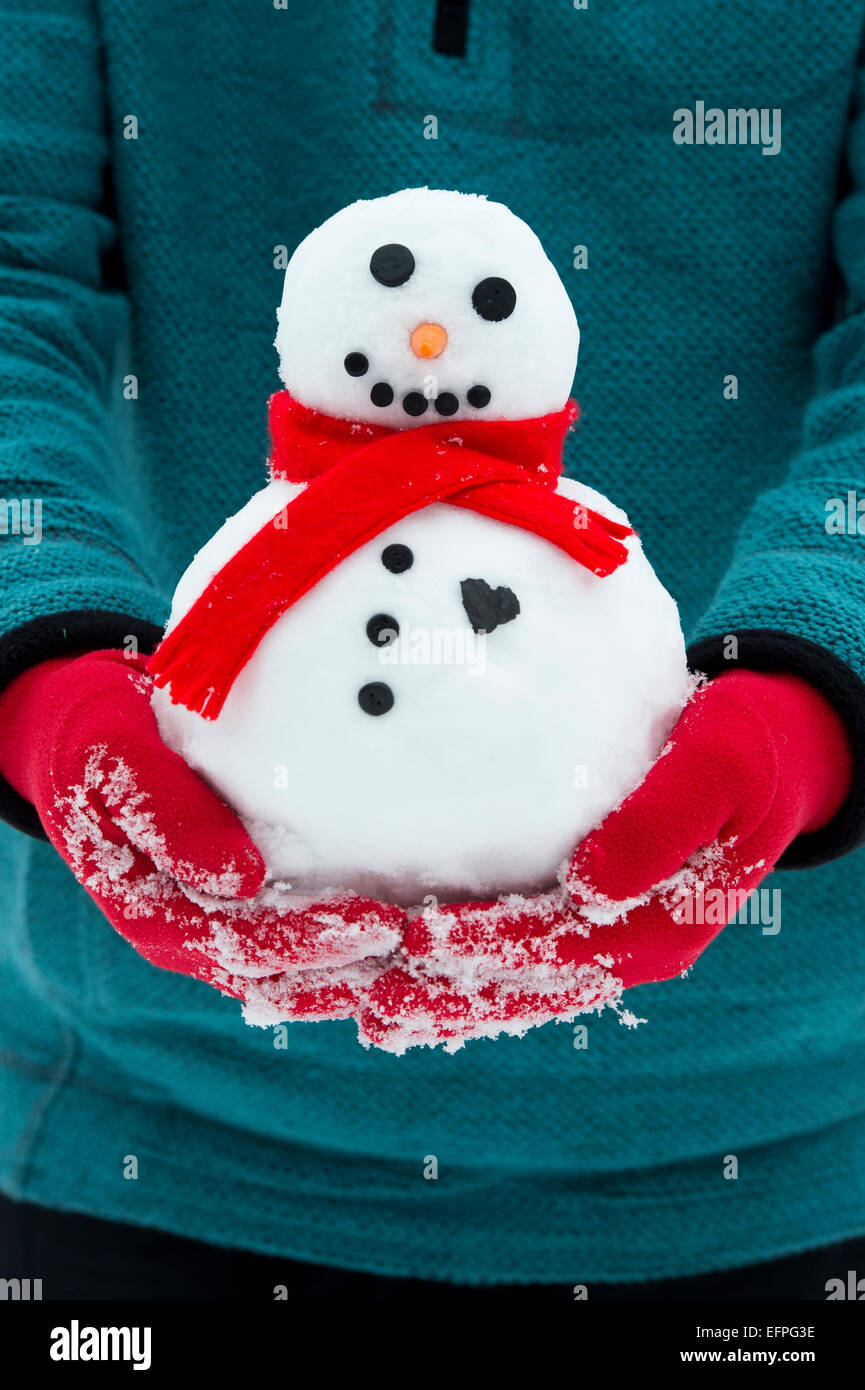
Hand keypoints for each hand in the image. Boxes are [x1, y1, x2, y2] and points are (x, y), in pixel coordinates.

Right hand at [0, 650, 403, 997]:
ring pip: (296, 977)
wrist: (89, 738)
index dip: (311, 940)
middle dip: (354, 962)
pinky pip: (300, 951)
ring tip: (433, 950)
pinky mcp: (243, 913)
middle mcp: (187, 938)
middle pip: (281, 974)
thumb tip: (236, 878)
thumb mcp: (117, 761)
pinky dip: (351, 954)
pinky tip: (410, 938)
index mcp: (153, 913)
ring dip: (361, 972)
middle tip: (427, 937)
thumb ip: (166, 815)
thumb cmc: (103, 741)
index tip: (379, 922)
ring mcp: (215, 932)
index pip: (242, 945)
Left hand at [364, 669, 852, 1048]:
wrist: (762, 757)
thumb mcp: (717, 771)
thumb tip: (592, 884)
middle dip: (452, 993)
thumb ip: (661, 826)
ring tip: (373, 1013)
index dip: (491, 948)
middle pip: (530, 985)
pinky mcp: (584, 921)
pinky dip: (470, 980)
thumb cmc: (738, 752)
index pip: (563, 948)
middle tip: (373, 997)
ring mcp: (607, 941)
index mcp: (663, 927)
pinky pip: (524, 964)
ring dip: (450, 1004)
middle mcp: (630, 949)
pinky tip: (411, 982)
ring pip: (520, 987)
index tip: (421, 937)